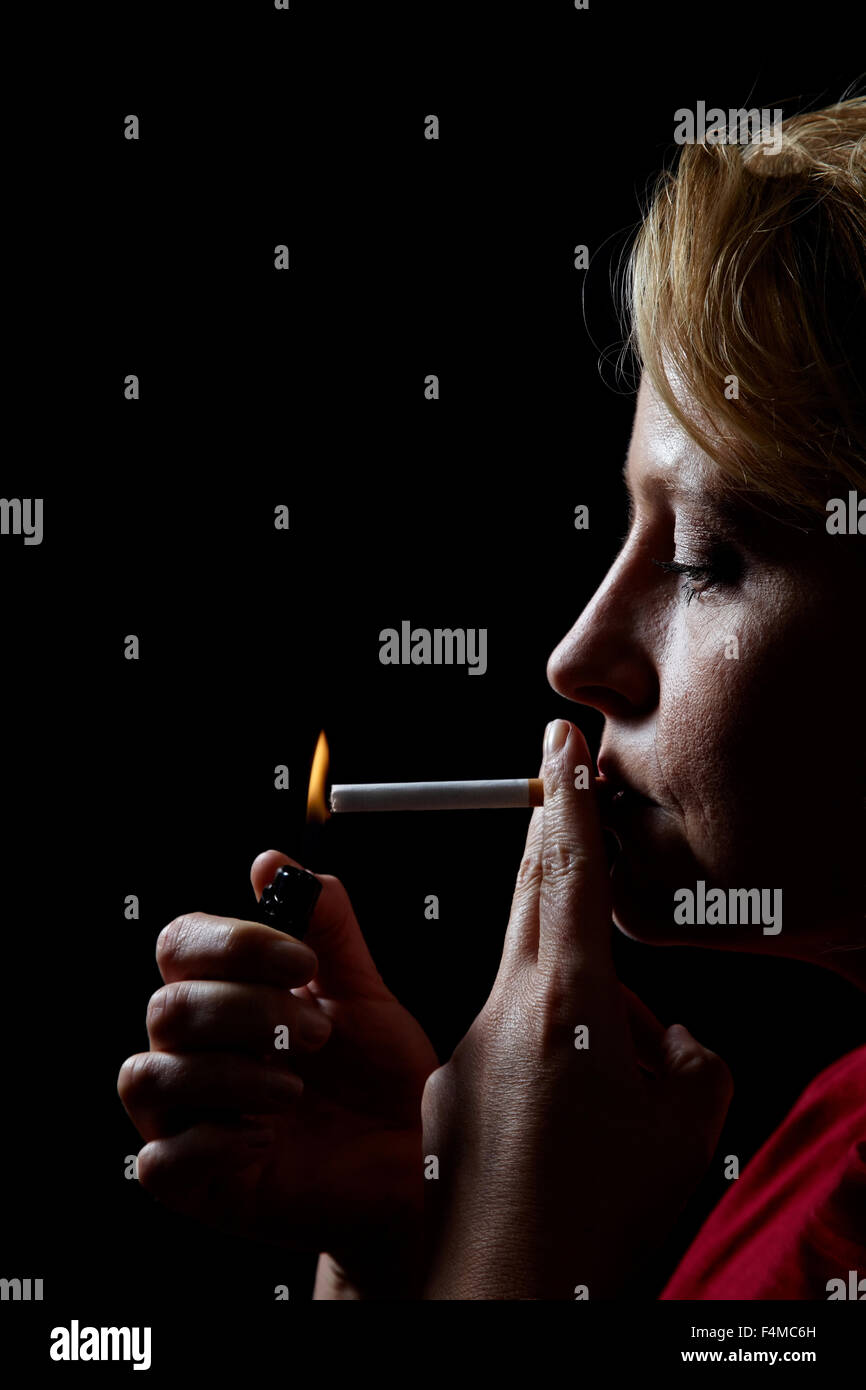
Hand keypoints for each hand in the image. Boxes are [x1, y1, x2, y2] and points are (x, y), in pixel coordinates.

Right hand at [118, 850, 438, 1297]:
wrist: (415, 1166)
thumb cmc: (382, 1080)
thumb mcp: (365, 994)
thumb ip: (326, 927)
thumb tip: (270, 862)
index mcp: (226, 997)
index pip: (181, 945)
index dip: (234, 944)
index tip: (303, 962)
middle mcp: (195, 1052)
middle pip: (166, 1006)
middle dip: (246, 1012)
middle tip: (315, 1034)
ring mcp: (186, 1118)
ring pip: (149, 1075)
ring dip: (231, 1075)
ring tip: (295, 1090)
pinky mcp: (192, 1183)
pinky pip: (160, 1159)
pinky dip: (215, 1141)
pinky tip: (266, 1139)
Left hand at [421, 719, 732, 1299]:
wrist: (505, 1298)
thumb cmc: (600, 1217)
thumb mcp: (685, 1128)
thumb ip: (687, 1058)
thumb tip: (660, 1034)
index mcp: (564, 1004)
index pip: (566, 874)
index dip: (566, 802)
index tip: (557, 744)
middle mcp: (502, 1013)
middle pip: (528, 902)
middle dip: (546, 843)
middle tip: (558, 791)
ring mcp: (466, 1055)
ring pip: (530, 993)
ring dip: (573, 1007)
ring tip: (615, 1097)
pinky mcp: (449, 1098)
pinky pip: (508, 1051)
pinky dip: (546, 1062)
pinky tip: (570, 1131)